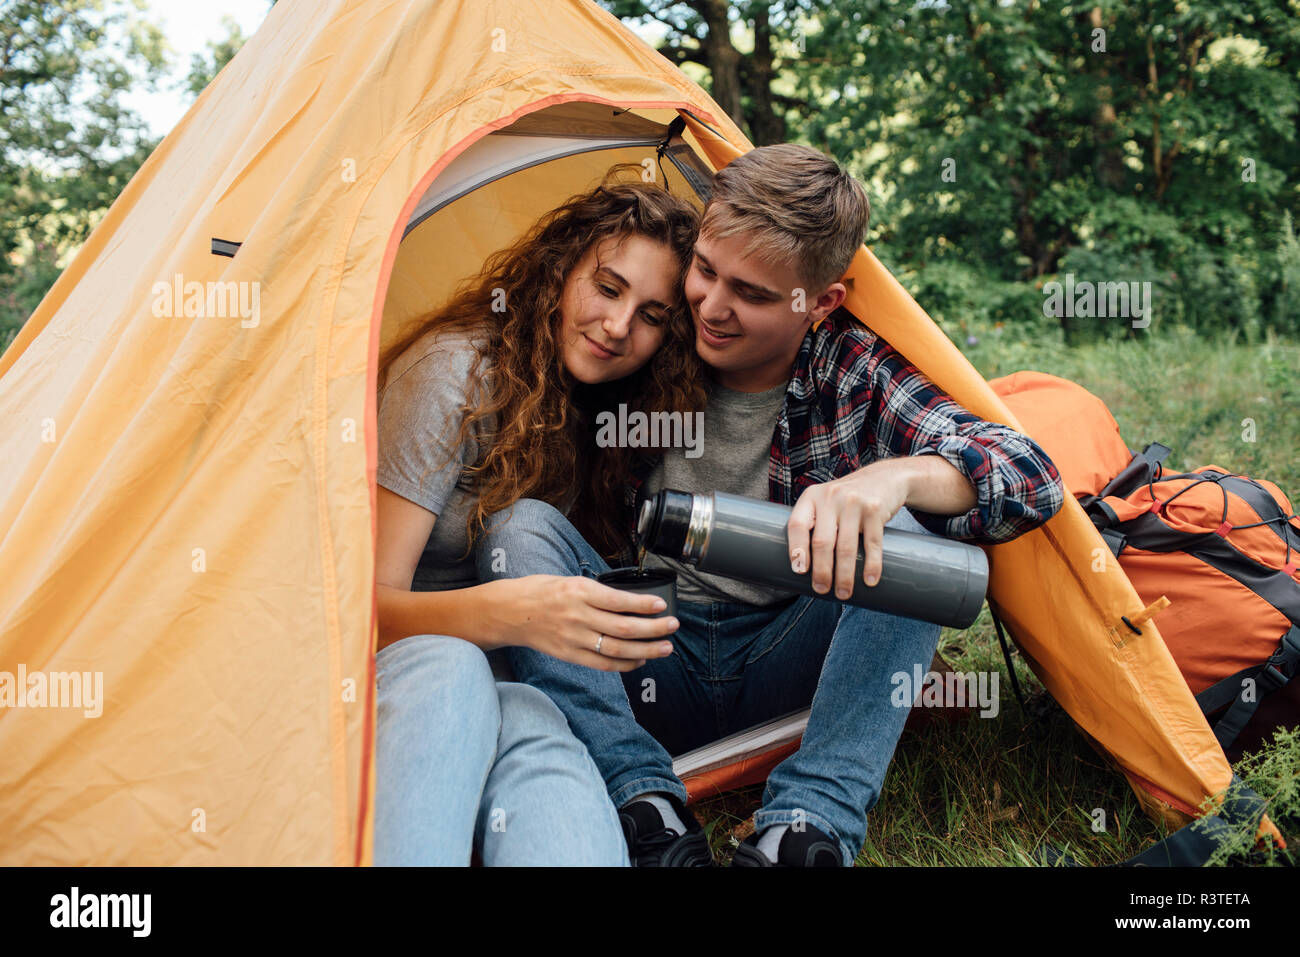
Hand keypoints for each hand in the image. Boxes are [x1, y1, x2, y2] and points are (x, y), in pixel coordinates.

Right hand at [484, 575, 677, 672]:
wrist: (509, 612)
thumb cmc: (541, 591)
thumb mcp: (570, 581)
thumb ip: (597, 592)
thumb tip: (630, 601)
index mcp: (579, 591)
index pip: (619, 601)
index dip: (644, 604)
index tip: (662, 605)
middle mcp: (578, 616)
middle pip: (623, 628)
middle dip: (653, 628)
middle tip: (673, 626)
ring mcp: (573, 638)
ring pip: (617, 649)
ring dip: (646, 650)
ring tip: (665, 647)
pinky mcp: (569, 655)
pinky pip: (602, 664)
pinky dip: (624, 664)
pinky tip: (640, 660)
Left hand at [786, 463, 910, 599]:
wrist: (884, 478)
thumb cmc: (847, 499)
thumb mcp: (826, 502)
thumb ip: (814, 524)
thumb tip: (802, 566)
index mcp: (811, 497)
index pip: (797, 525)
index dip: (796, 549)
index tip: (799, 571)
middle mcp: (830, 497)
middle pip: (822, 542)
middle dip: (821, 571)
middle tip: (822, 590)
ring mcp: (854, 502)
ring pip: (846, 547)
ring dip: (844, 575)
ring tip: (843, 593)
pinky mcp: (875, 509)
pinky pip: (872, 543)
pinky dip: (871, 565)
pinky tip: (869, 580)